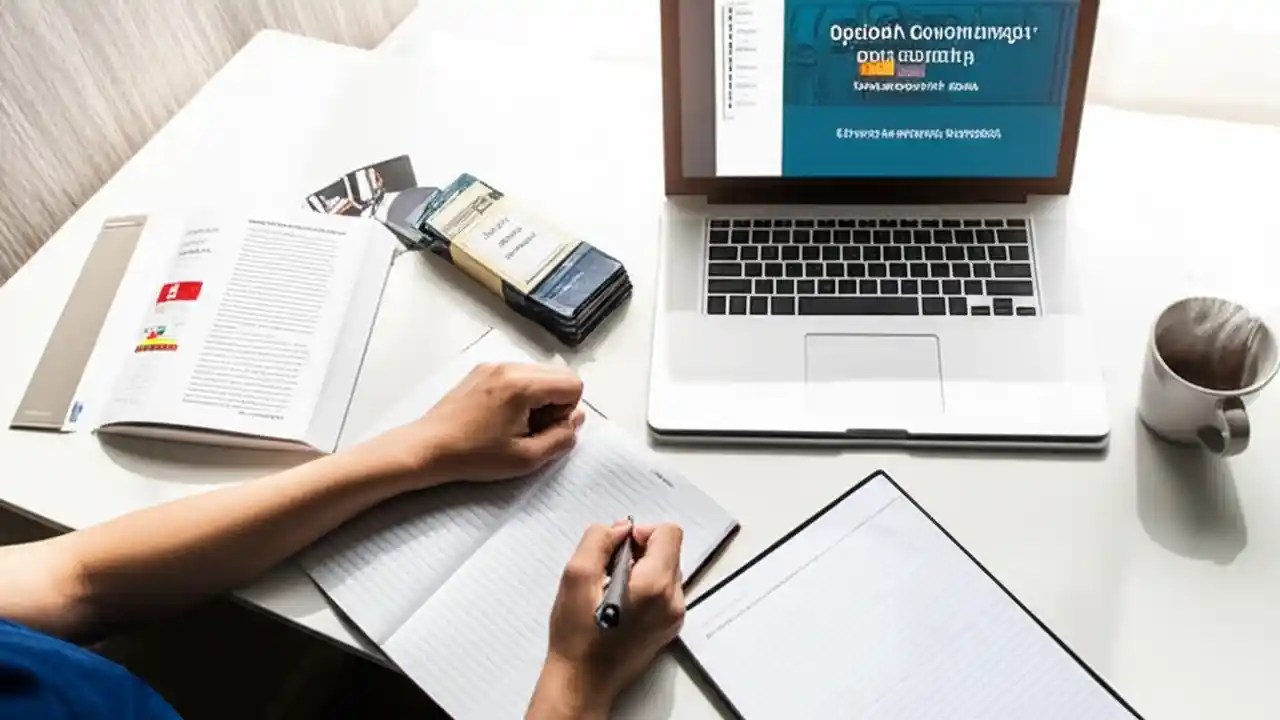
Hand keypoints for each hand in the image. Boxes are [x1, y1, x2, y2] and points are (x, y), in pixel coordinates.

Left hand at [359, 363, 585, 485]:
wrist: (428, 448)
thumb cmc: (476, 457)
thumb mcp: (526, 459)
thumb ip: (561, 438)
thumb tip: (575, 419)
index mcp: (522, 384)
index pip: (572, 384)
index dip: (567, 411)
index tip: (543, 430)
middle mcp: (510, 366)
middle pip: (558, 375)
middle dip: (555, 403)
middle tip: (530, 429)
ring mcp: (493, 365)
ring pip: (539, 374)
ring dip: (538, 398)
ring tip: (514, 424)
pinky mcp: (481, 370)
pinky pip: (518, 374)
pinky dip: (521, 393)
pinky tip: (500, 416)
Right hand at [528, 523, 685, 718]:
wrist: (583, 683)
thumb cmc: (577, 637)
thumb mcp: (576, 576)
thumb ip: (599, 540)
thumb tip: (621, 529)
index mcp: (656, 585)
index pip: (669, 533)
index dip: (641, 531)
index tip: (618, 547)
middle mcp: (673, 601)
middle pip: (669, 552)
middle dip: (639, 552)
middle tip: (607, 570)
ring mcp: (674, 617)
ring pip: (666, 571)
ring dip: (641, 570)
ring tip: (610, 590)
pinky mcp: (668, 628)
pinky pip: (663, 592)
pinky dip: (644, 588)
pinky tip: (619, 604)